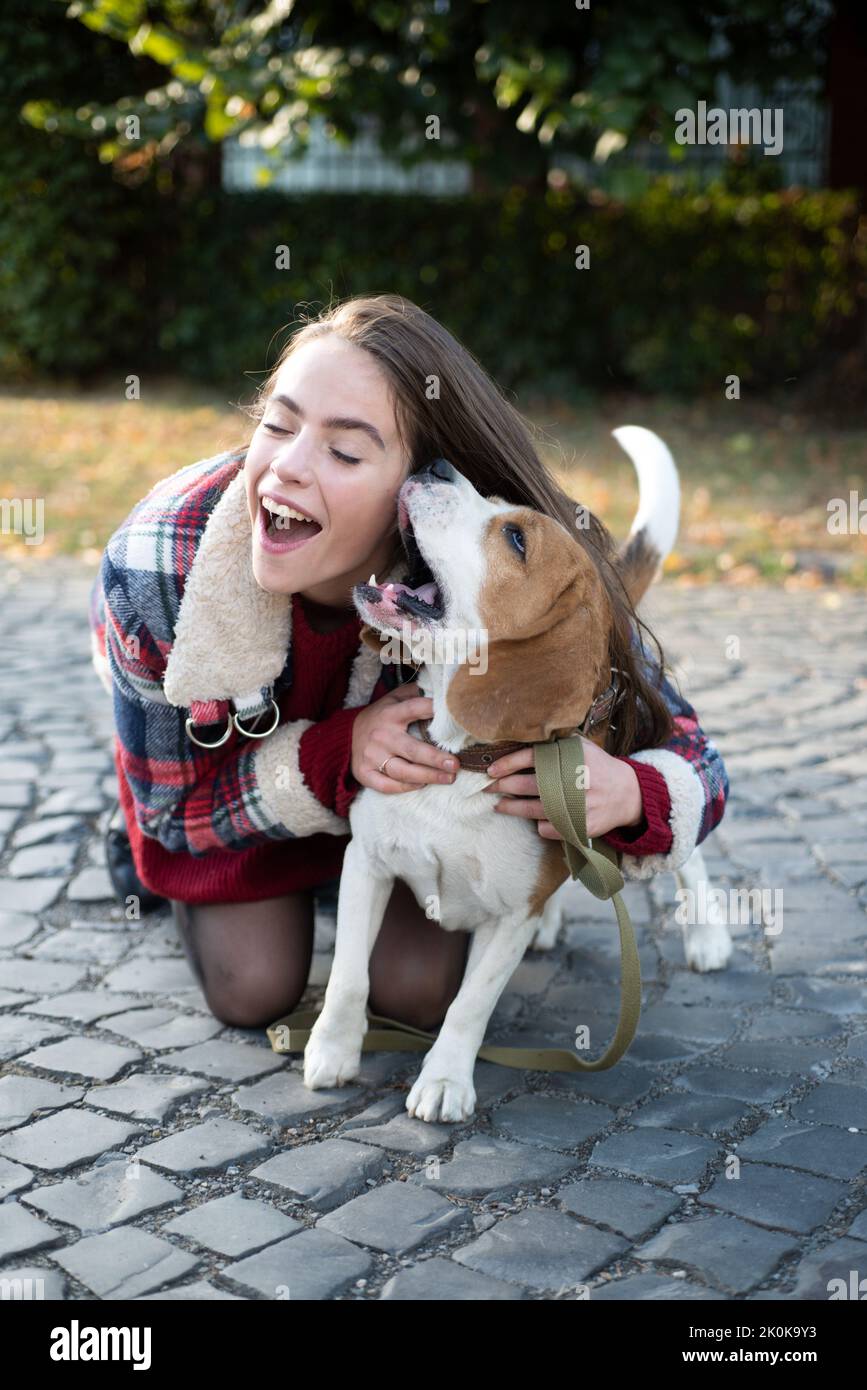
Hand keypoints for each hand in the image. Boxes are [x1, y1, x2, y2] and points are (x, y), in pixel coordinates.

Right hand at [351, 683, 458, 793]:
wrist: (346, 734)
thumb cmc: (381, 716)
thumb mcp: (395, 698)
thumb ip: (416, 693)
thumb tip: (443, 690)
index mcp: (390, 713)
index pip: (414, 709)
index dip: (433, 709)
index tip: (454, 716)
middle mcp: (381, 736)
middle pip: (412, 750)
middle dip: (435, 758)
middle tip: (456, 764)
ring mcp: (372, 756)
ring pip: (402, 771)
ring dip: (427, 776)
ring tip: (449, 778)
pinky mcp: (365, 773)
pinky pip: (387, 785)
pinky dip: (406, 787)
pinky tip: (422, 784)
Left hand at [482, 736, 643, 839]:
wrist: (629, 795)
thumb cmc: (598, 768)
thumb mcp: (582, 748)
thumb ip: (556, 745)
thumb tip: (519, 742)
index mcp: (574, 757)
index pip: (534, 758)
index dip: (508, 763)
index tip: (491, 770)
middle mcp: (577, 781)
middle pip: (529, 786)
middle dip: (504, 787)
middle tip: (489, 788)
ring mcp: (580, 806)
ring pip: (534, 810)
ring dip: (512, 809)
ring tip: (500, 806)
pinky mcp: (583, 826)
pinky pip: (549, 828)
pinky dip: (539, 824)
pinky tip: (536, 818)